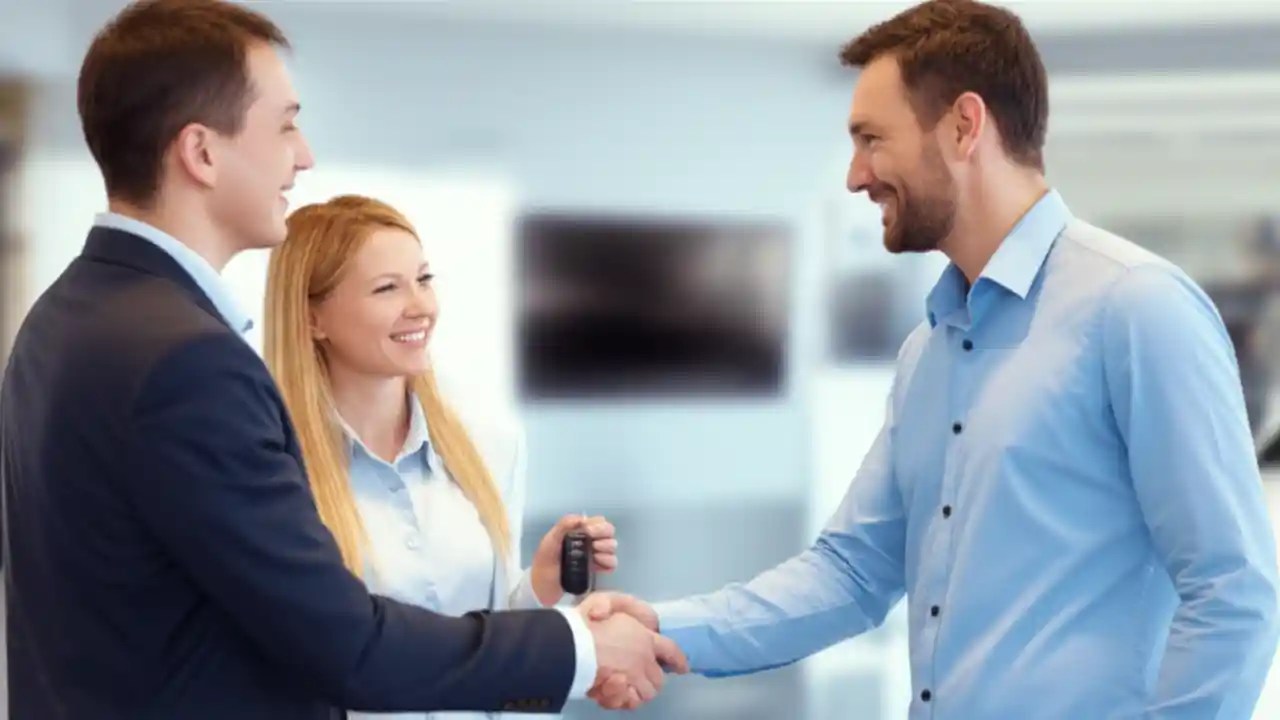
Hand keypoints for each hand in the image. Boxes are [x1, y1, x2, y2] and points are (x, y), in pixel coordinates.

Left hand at [531, 514, 616, 605]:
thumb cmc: (544, 564)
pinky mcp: (596, 570)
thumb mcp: (549, 542)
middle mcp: (588, 541)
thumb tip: (582, 518)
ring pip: (612, 547)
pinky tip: (599, 567)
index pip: (598, 521)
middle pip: (609, 532)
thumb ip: (563, 526)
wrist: (542, 589)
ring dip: (607, 550)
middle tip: (595, 545)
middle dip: (605, 537)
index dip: (598, 525)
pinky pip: (611, 564)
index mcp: (577, 531)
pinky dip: (609, 564)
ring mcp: (593, 555)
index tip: (589, 532)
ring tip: (596, 557)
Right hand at [580, 593, 688, 709]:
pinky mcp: (620, 694)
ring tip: (620, 684)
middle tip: (634, 676)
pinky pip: (628, 703)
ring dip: (635, 691)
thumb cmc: (586, 623)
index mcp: (645, 639)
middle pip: (658, 678)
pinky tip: (610, 690)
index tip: (682, 667)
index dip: (677, 659)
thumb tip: (607, 615)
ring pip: (646, 693)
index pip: (670, 650)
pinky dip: (621, 700)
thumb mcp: (601, 602)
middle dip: (650, 679)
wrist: (572, 645)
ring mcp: (634, 679)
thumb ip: (613, 605)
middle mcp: (645, 661)